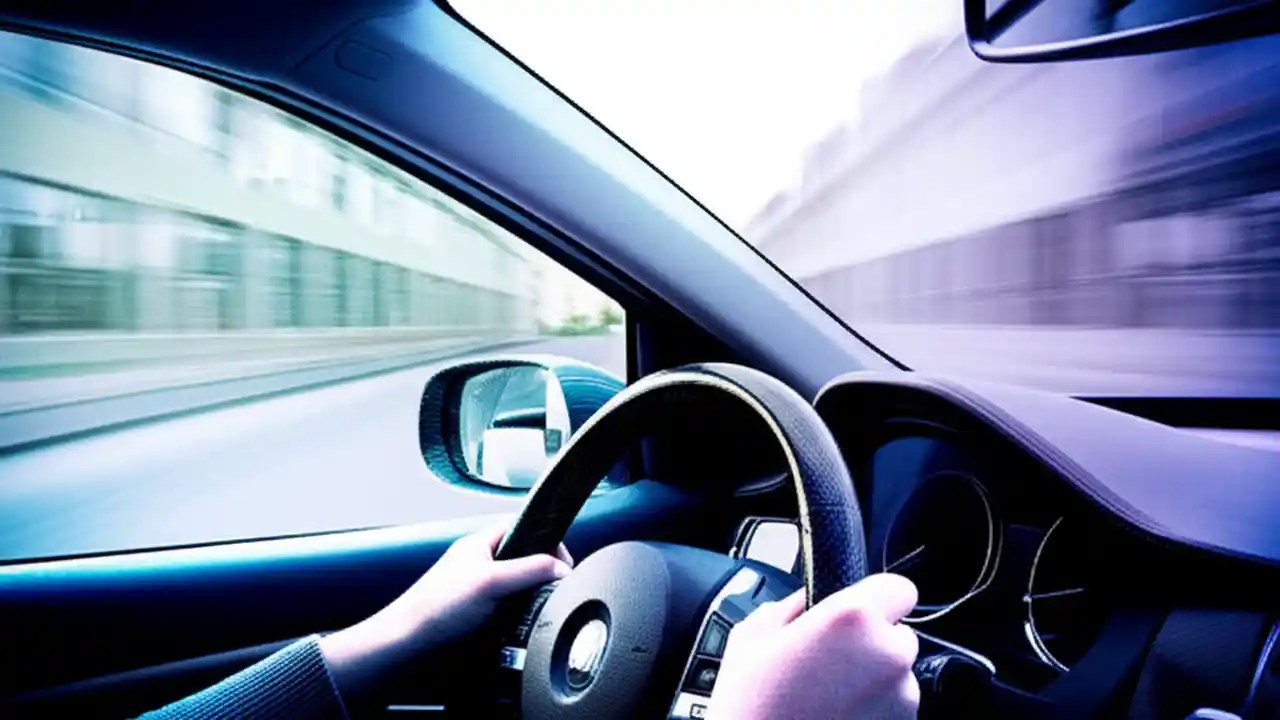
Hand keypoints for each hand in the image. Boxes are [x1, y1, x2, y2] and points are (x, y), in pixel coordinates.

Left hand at [318, 525, 571, 701]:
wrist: (408, 638)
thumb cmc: (437, 605)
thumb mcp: (491, 582)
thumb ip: (529, 570)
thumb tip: (561, 567)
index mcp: (481, 542)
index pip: (525, 529)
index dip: (547, 542)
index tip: (563, 563)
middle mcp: (479, 560)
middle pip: (524, 557)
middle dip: (540, 570)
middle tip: (553, 586)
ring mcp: (476, 584)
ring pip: (515, 582)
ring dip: (527, 593)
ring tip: (535, 604)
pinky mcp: (474, 607)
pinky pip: (505, 603)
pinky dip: (515, 610)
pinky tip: (516, 620)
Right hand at [708, 573, 919, 719]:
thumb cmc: (751, 708)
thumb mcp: (751, 637)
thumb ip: (791, 606)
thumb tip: (807, 602)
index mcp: (852, 619)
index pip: (899, 587)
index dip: (876, 597)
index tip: (857, 609)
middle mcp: (887, 655)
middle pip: (897, 633)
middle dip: (869, 642)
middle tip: (827, 660)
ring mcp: (901, 699)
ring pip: (895, 674)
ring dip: (870, 679)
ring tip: (825, 695)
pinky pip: (892, 707)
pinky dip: (871, 709)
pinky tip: (833, 716)